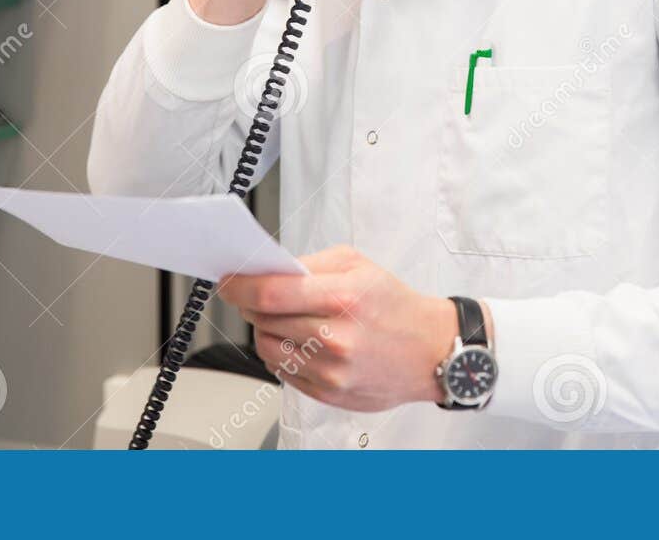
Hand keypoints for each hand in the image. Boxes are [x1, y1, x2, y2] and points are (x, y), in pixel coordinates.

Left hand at [217, 245, 468, 412]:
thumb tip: (266, 269)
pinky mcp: (328, 394)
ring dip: (266, 329)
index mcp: (343, 297)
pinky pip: (283, 372)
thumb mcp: (358, 265)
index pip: (271, 293)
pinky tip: (303, 341)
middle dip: (252, 303)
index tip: (227, 280)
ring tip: (288, 319)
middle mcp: (336, 338)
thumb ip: (310, 264)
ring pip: (266, 347)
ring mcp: (331, 371)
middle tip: (259, 294)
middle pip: (263, 320)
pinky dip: (283, 353)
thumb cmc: (395, 305)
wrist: (431, 351)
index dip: (239, 285)